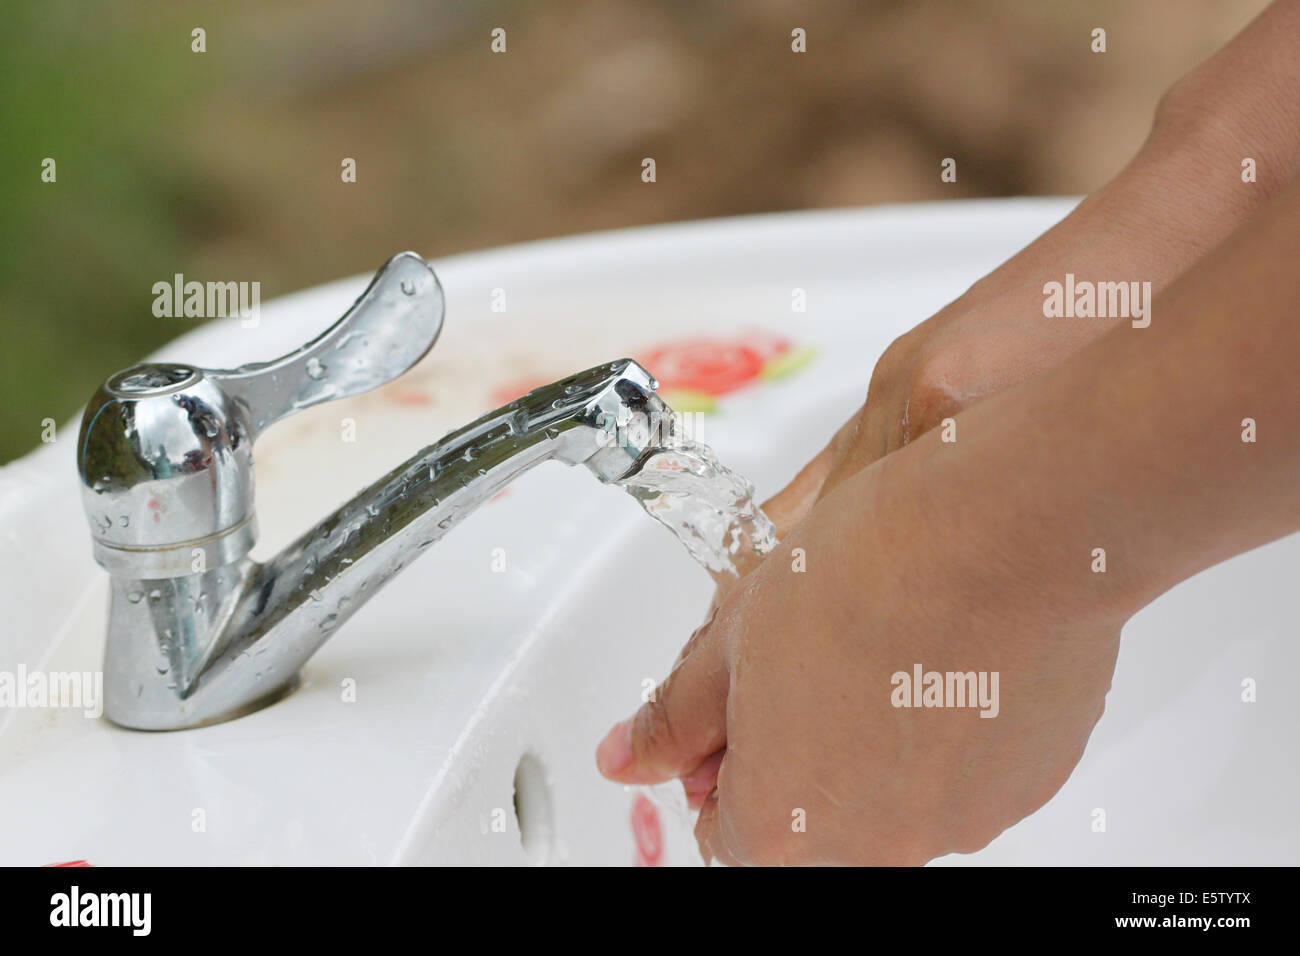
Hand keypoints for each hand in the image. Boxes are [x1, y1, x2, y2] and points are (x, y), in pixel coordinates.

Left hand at [597, 441, 1122, 863]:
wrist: (1005, 530)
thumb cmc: (868, 574)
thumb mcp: (733, 641)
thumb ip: (676, 718)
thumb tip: (624, 758)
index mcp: (782, 827)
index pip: (724, 833)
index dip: (721, 760)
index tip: (739, 705)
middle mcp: (874, 848)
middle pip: (812, 821)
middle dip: (800, 750)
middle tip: (812, 659)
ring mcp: (960, 821)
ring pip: (893, 795)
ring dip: (877, 740)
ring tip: (886, 643)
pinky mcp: (1028, 783)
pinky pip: (967, 772)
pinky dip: (949, 729)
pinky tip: (945, 653)